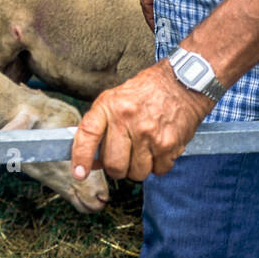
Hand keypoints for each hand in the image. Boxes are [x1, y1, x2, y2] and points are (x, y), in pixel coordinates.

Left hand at [70, 59, 212, 182]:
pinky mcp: (168, 145)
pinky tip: (158, 148)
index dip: (81, 156)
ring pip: (136, 173)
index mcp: (109, 106)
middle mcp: (127, 119)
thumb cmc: (145, 93)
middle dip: (116, 168)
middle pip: (114, 164)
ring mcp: (148, 133)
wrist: (180, 84)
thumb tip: (93, 161)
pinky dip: (158, 166)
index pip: (88, 133)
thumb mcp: (115, 99)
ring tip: (143, 149)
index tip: (79, 172)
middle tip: (122, 158)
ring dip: (138, 168)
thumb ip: (101, 127)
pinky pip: (158, 171)